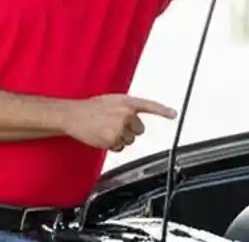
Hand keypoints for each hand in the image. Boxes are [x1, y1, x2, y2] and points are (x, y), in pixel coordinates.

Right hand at [63, 94, 177, 151]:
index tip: (174, 114)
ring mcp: (121, 127)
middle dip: (129, 129)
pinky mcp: (114, 139)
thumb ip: (126, 108)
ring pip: (130, 140)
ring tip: (106, 129)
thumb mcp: (112, 101)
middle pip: (140, 130)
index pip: (149, 106)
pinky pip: (120, 147)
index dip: (163, 111)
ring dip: (121, 137)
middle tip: (114, 124)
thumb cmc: (92, 108)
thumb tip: (135, 117)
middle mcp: (126, 114)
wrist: (74, 115)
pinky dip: (113, 144)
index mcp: (127, 102)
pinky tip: (103, 136)